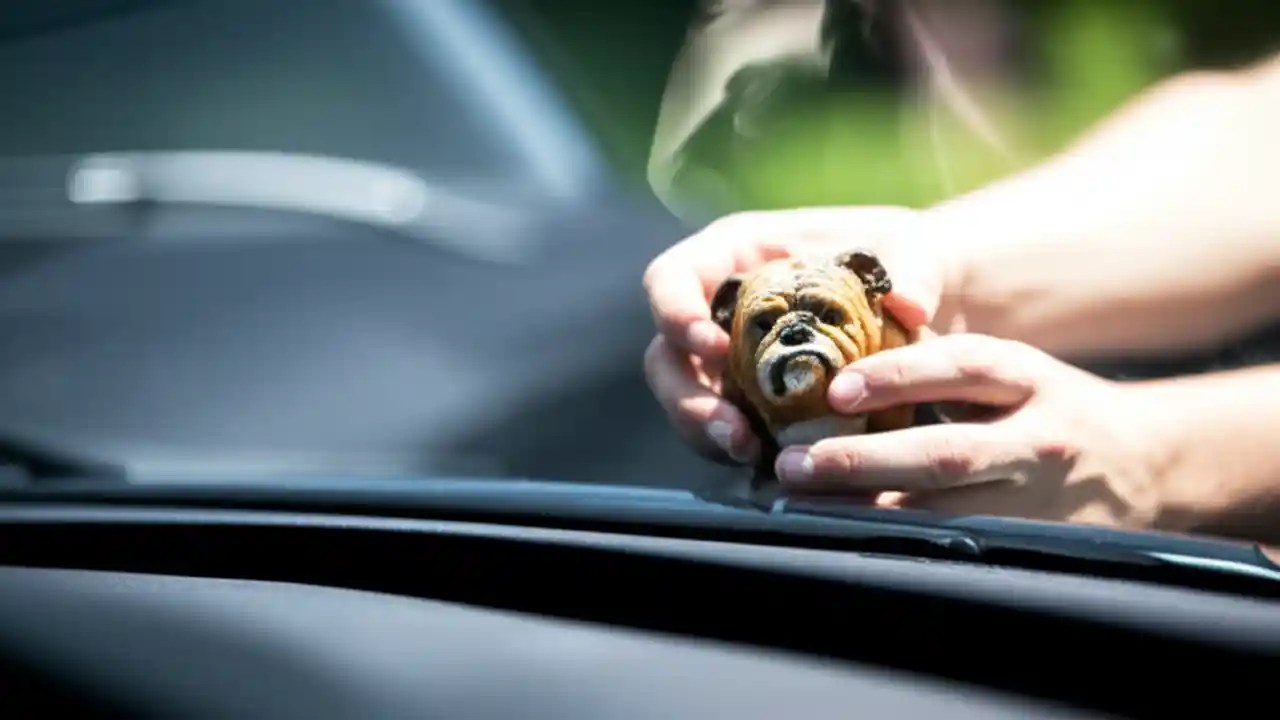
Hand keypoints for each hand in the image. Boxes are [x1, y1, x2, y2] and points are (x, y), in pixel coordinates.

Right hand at [642, 206, 953, 464]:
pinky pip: (728, 432)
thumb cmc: (906, 261)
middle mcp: (719, 309)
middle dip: (688, 399)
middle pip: (666, 356)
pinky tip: (780, 468)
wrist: (927, 305)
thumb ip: (912, 269)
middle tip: (734, 430)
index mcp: (734, 254)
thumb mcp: (914, 251)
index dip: (675, 312)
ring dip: (709, 435)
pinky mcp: (752, 403)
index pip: (671, 278)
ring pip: (689, 403)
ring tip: (754, 455)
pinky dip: (745, 452)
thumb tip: (908, 304)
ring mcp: (730, 362)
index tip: (713, 346)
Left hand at [774, 333, 1168, 528]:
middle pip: (945, 453)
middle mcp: (1037, 439)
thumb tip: (845, 359)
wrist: (1147, 463)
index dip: (898, 375)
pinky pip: (957, 547)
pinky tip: (849, 538)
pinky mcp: (1033, 545)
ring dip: (868, 512)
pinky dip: (900, 543)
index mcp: (1030, 378)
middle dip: (862, 462)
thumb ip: (943, 366)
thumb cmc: (1052, 406)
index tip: (836, 389)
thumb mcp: (1012, 371)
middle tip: (793, 465)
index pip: (964, 367)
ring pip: (946, 513)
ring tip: (802, 506)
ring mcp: (1037, 501)